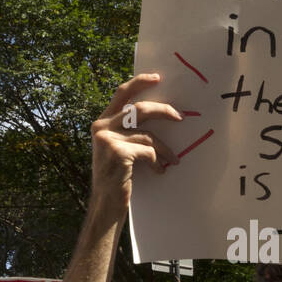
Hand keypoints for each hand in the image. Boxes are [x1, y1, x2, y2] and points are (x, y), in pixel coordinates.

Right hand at [90, 73, 183, 225]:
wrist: (105, 204)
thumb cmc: (116, 177)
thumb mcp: (117, 148)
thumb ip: (127, 131)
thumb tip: (158, 114)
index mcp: (101, 123)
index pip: (122, 93)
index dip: (140, 82)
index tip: (157, 77)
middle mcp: (102, 127)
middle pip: (140, 109)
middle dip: (164, 111)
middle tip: (180, 117)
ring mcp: (108, 140)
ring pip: (148, 134)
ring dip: (165, 148)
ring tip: (174, 159)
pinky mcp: (118, 153)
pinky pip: (148, 152)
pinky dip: (158, 162)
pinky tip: (159, 171)